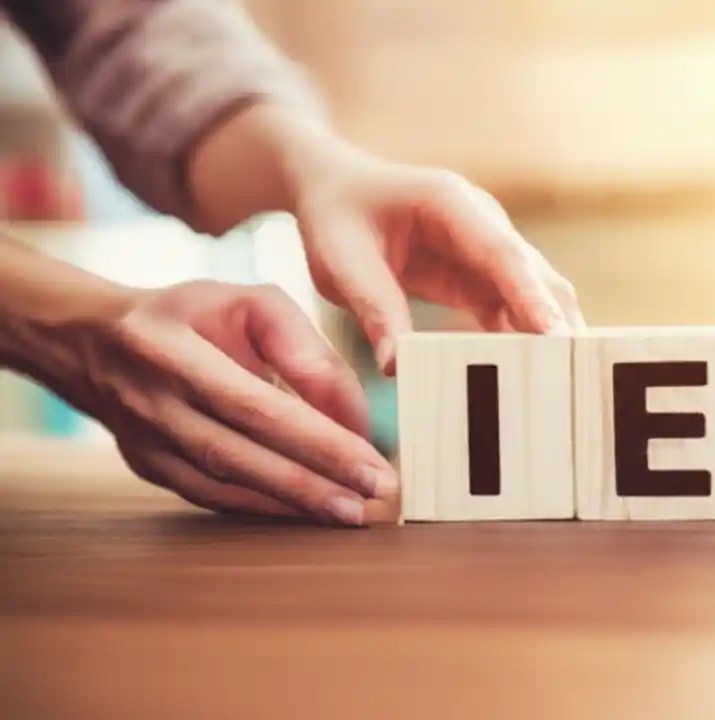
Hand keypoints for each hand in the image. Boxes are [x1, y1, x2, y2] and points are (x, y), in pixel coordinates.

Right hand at [81, 281, 395, 525]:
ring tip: (351, 511)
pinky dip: (262, 508)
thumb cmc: (191, 316)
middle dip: (314, 482)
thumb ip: (305, 348)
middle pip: (242, 454)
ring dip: (293, 503)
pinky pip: (212, 497)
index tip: (372, 463)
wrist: (93, 340)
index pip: (257, 406)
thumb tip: (352, 414)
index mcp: (173, 350)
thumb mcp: (248, 303)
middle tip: (374, 499)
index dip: (318, 441)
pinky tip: (305, 513)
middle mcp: (153, 401)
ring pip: (226, 484)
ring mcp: (145, 443)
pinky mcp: (148, 468)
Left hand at [290, 149, 583, 372]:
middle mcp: (485, 223)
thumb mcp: (341, 259)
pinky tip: (536, 380)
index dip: (532, 296)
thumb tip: (398, 367)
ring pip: (536, 297)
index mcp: (451, 203)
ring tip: (566, 386)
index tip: (556, 336)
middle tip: (575, 374)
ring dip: (550, 337)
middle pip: (536, 277)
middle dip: (559, 323)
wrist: (337, 191)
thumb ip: (374, 308)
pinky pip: (515, 313)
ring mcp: (490, 252)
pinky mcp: (485, 279)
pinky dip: (526, 344)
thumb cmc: (337, 215)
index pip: (503, 254)